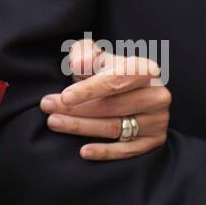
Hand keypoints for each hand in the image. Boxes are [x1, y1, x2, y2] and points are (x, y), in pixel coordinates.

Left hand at [40, 37, 170, 159]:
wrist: (126, 92)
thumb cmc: (105, 71)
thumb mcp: (93, 55)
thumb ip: (84, 52)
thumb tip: (79, 64)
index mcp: (145, 69)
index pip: (117, 80)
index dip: (90, 89)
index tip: (65, 97)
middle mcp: (157, 95)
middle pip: (113, 106)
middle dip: (76, 108)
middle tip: (47, 107)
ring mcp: (158, 120)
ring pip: (115, 127)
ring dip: (81, 127)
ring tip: (54, 122)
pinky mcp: (154, 141)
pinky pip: (127, 150)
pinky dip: (104, 152)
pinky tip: (83, 151)